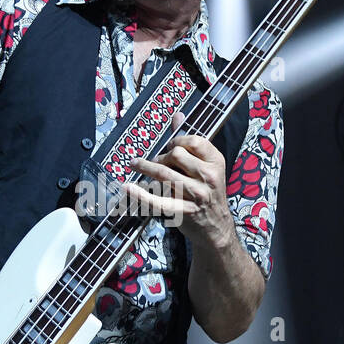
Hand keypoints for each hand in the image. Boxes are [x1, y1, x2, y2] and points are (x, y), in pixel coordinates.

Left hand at [121, 110, 233, 248]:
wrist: (216, 227)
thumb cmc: (208, 193)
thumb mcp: (206, 167)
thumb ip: (191, 142)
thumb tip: (177, 116)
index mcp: (216, 162)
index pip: (194, 141)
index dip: (177, 141)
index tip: (170, 147)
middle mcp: (209, 177)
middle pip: (176, 155)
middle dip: (162, 156)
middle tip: (157, 162)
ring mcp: (197, 195)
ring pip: (164, 174)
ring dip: (145, 167)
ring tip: (135, 164)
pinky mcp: (184, 211)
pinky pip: (158, 200)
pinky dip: (140, 194)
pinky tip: (127, 188)